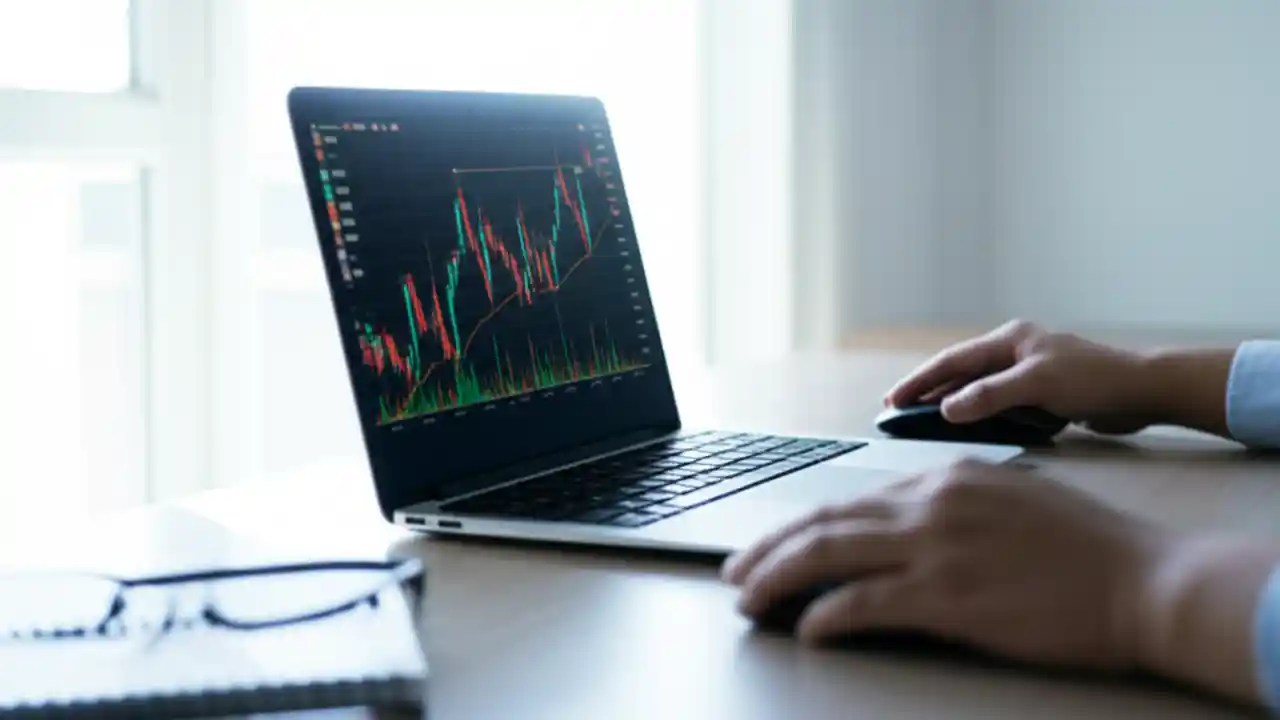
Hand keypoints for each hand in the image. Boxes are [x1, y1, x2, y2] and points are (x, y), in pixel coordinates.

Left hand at [721, 459, 1170, 671]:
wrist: (1144, 581)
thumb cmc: (1088, 549)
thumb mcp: (1010, 501)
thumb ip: (950, 507)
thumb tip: (900, 529)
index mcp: (945, 477)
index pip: (851, 500)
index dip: (802, 527)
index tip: (772, 546)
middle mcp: (931, 503)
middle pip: (825, 522)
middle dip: (770, 550)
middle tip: (736, 573)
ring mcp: (937, 547)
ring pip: (828, 555)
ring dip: (778, 579)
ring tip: (750, 600)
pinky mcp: (947, 595)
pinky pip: (863, 603)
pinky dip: (825, 617)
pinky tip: (807, 631)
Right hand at [884, 320, 1156, 433]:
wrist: (1144, 391)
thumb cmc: (1095, 381)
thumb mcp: (1038, 385)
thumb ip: (990, 396)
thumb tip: (947, 409)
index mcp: (1010, 340)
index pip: (952, 359)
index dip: (920, 380)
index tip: (893, 400)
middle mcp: (1015, 351)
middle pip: (961, 372)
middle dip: (929, 391)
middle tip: (898, 411)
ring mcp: (1028, 372)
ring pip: (978, 388)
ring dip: (951, 403)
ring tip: (923, 421)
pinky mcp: (1043, 393)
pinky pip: (998, 402)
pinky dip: (978, 413)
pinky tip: (968, 427)